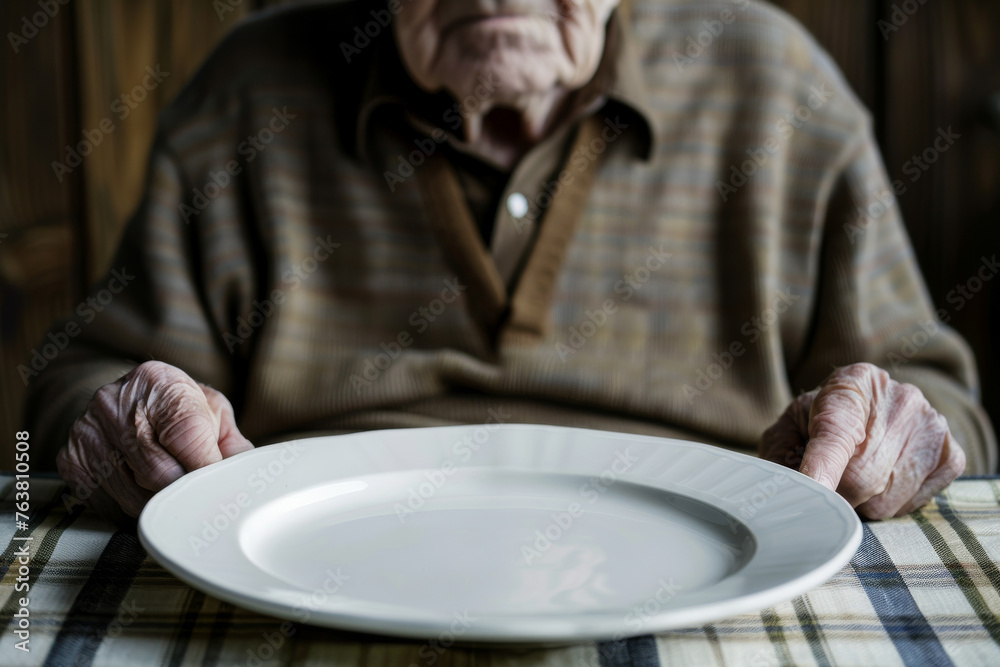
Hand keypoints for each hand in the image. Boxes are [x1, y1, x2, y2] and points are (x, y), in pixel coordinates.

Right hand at [57, 360, 252, 522]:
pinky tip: (144, 488)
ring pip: (137, 497)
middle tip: (202, 493)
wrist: (128, 398)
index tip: (221, 484)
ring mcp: (88, 434)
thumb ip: (231, 444)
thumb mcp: (212, 413)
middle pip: (161, 472)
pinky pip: (112, 506)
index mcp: (158, 383)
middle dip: (187, 489)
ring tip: (173, 486)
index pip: (187, 435)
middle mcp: (114, 404)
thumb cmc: (177, 408)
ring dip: (162, 502)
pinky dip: (135, 507)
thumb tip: (243, 476)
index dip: (208, 467)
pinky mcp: (72, 463)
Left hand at [760, 363, 965, 518]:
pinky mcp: (951, 455)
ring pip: (886, 498)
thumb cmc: (818, 424)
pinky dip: (889, 504)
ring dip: (861, 503)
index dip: (822, 468)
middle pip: (861, 477)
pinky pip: (912, 504)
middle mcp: (899, 399)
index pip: (835, 434)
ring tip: (853, 478)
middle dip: (836, 494)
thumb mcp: (789, 431)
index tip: (814, 490)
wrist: (869, 408)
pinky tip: (882, 480)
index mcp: (849, 386)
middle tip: (826, 485)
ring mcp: (931, 425)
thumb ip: (781, 457)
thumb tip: (787, 492)